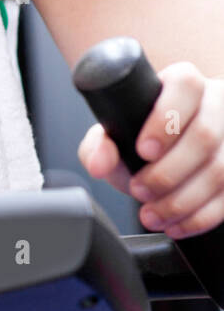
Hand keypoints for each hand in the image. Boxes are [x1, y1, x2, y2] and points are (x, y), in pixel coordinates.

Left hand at [78, 60, 223, 238]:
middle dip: (168, 172)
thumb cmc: (141, 137)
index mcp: (184, 85)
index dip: (166, 119)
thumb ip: (100, 145)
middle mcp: (217, 105)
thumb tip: (99, 163)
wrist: (167, 156)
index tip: (142, 150)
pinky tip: (176, 225)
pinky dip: (200, 217)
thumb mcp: (116, 135)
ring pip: (221, 170)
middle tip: (139, 190)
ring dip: (182, 201)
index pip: (185, 85)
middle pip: (204, 136)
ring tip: (151, 215)